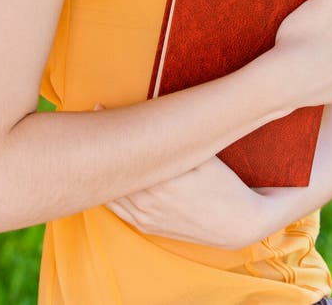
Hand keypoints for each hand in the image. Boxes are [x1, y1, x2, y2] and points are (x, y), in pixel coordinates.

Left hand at [94, 105, 267, 249]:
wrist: (237, 224)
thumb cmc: (224, 183)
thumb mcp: (205, 155)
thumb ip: (178, 138)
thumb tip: (155, 114)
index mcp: (162, 180)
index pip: (125, 149)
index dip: (110, 127)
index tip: (99, 106)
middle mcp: (148, 201)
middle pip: (113, 168)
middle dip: (101, 144)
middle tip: (93, 120)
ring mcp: (144, 216)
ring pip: (110, 189)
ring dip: (101, 166)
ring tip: (94, 143)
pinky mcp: (146, 226)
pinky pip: (116, 207)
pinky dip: (107, 189)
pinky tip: (104, 173)